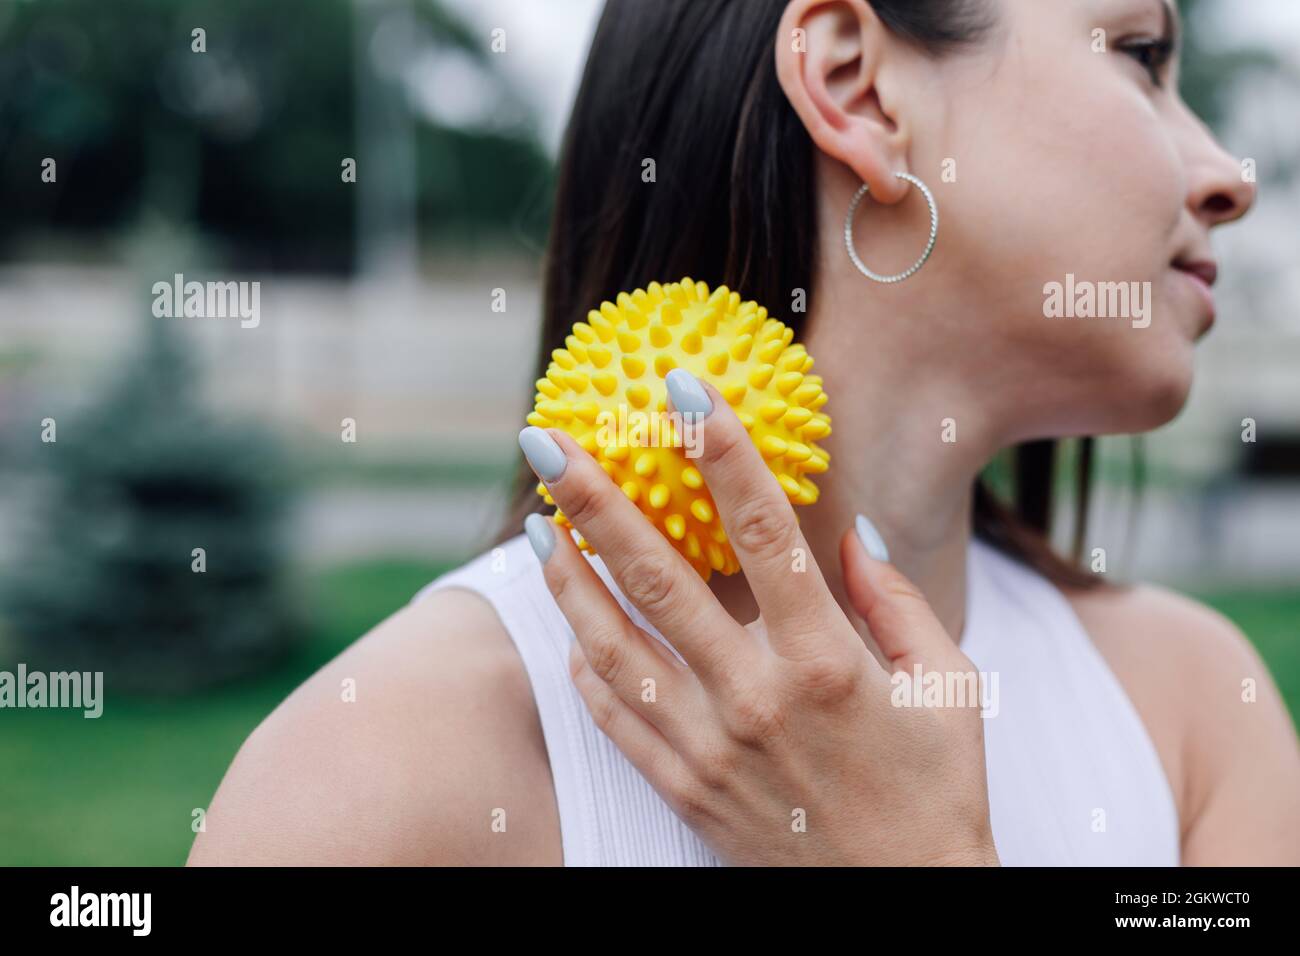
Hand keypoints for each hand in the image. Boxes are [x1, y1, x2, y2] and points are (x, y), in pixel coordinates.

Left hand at [517, 368, 998, 865]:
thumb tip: (851, 531)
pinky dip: (586, 667)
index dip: (719, 448)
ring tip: (536, 523)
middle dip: (595, 498)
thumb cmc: (940, 791)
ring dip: (568, 580)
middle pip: (658, 578)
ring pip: (614, 647)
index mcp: (827, 661)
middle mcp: (756, 698)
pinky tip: (568, 626)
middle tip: (547, 440)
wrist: (904, 910)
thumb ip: (896, 600)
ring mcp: (711, 749)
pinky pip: (617, 719)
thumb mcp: (951, 686)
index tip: (680, 386)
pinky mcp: (685, 790)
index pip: (763, 531)